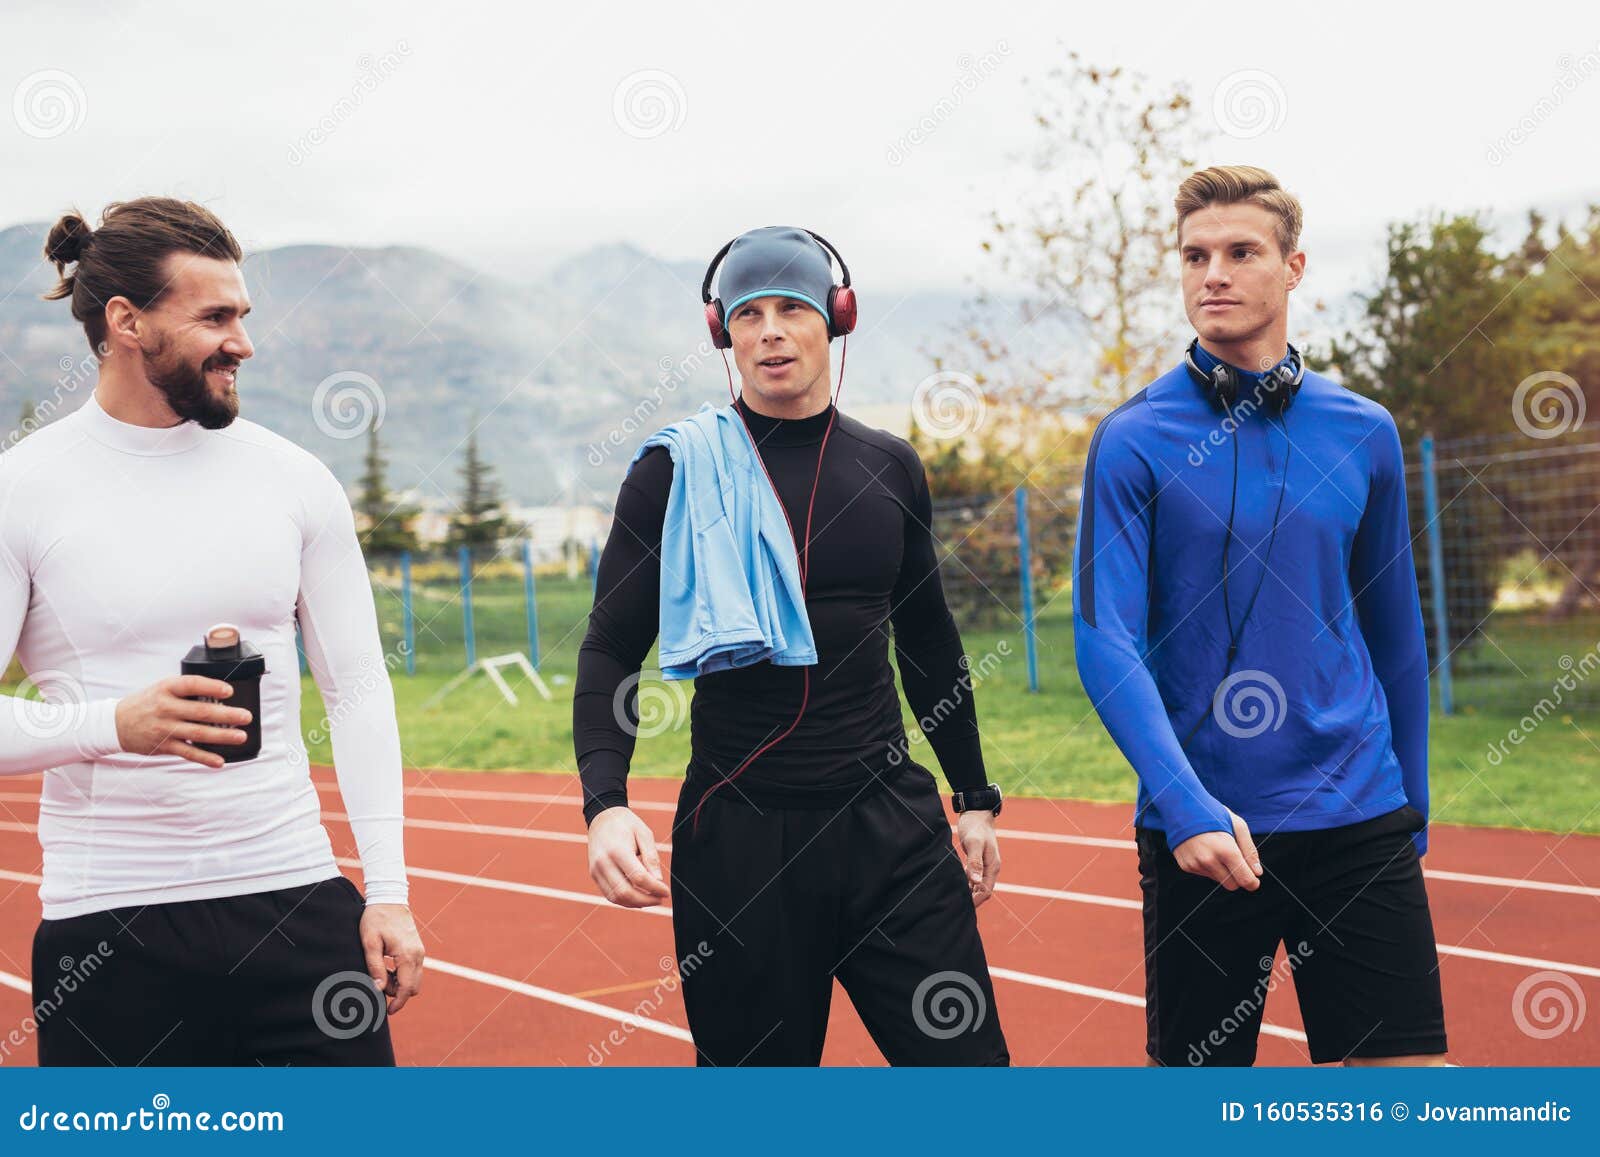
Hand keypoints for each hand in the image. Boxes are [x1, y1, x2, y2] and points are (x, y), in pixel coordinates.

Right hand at [113, 676, 253, 768]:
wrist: (116, 723)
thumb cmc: (148, 702)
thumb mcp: (163, 688)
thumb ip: (188, 690)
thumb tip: (221, 695)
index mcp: (167, 688)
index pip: (191, 685)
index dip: (211, 687)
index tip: (229, 691)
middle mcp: (166, 708)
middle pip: (200, 712)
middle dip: (226, 715)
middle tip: (246, 716)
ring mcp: (165, 728)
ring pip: (198, 733)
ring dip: (222, 736)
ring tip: (240, 736)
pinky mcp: (164, 745)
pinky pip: (188, 752)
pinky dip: (205, 758)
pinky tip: (220, 761)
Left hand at [360, 902, 424, 1014]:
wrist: (389, 898)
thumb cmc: (376, 919)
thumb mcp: (369, 943)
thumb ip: (375, 967)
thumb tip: (378, 989)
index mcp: (407, 955)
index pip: (406, 988)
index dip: (398, 1003)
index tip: (388, 1012)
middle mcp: (418, 955)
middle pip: (413, 987)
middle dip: (397, 993)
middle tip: (378, 984)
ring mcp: (420, 951)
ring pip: (415, 979)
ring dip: (399, 983)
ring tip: (381, 973)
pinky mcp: (418, 948)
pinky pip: (414, 970)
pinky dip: (403, 975)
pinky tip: (388, 967)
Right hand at [587, 807, 670, 907]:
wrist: (602, 817)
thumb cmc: (627, 824)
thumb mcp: (644, 834)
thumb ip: (651, 857)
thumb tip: (657, 881)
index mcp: (617, 850)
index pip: (638, 878)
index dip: (655, 888)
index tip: (666, 892)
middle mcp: (603, 862)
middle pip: (625, 892)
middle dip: (646, 900)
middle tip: (660, 899)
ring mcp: (596, 870)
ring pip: (616, 897)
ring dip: (635, 903)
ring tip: (651, 899)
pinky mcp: (594, 874)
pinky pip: (609, 894)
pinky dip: (624, 900)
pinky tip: (638, 897)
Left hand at [955, 810, 1000, 906]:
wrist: (977, 812)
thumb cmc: (975, 826)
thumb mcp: (974, 843)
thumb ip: (975, 862)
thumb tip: (976, 882)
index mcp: (992, 866)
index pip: (986, 891)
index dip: (975, 901)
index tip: (961, 906)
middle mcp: (990, 868)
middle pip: (983, 891)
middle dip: (971, 899)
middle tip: (954, 906)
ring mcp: (985, 865)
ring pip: (978, 885)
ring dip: (968, 892)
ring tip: (953, 898)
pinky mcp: (977, 861)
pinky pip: (974, 878)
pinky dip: (966, 883)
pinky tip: (956, 884)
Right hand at [1171, 810, 1262, 891]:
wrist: (1179, 806)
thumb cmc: (1212, 813)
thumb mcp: (1237, 824)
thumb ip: (1250, 850)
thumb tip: (1257, 873)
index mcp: (1226, 850)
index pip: (1245, 880)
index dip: (1252, 882)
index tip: (1254, 879)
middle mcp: (1209, 860)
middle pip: (1232, 885)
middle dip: (1238, 878)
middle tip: (1236, 862)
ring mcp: (1195, 864)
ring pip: (1218, 879)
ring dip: (1221, 870)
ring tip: (1215, 849)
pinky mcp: (1186, 866)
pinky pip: (1204, 874)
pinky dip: (1208, 866)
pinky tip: (1203, 849)